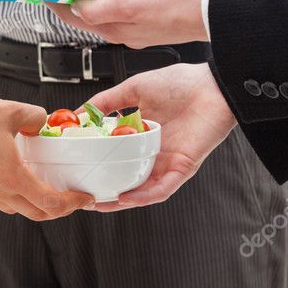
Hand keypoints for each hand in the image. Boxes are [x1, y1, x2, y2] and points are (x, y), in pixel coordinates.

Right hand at [0, 95, 93, 219]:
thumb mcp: (10, 110)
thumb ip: (34, 116)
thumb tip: (42, 121)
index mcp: (13, 178)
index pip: (50, 203)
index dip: (72, 204)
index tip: (84, 198)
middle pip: (36, 213)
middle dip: (58, 209)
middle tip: (71, 199)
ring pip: (17, 208)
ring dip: (36, 204)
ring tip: (46, 187)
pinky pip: (1, 199)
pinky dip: (16, 195)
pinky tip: (18, 177)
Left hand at [48, 0, 214, 47]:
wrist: (211, 8)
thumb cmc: (175, 2)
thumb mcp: (128, 1)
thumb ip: (99, 8)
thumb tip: (77, 9)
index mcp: (115, 29)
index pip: (75, 16)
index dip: (56, 3)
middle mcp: (124, 33)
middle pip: (88, 18)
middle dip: (71, 3)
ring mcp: (140, 29)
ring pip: (106, 15)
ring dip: (91, 2)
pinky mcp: (154, 22)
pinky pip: (124, 12)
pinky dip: (112, 2)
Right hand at [85, 63, 236, 210]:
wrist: (212, 85)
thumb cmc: (181, 83)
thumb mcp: (133, 89)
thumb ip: (105, 102)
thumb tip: (79, 113)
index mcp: (142, 136)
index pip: (116, 157)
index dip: (96, 165)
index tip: (75, 168)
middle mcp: (153, 153)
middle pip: (125, 179)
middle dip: (104, 191)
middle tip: (80, 194)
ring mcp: (167, 162)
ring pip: (142, 191)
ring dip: (120, 201)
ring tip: (98, 203)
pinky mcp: (182, 168)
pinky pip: (162, 189)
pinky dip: (143, 196)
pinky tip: (125, 198)